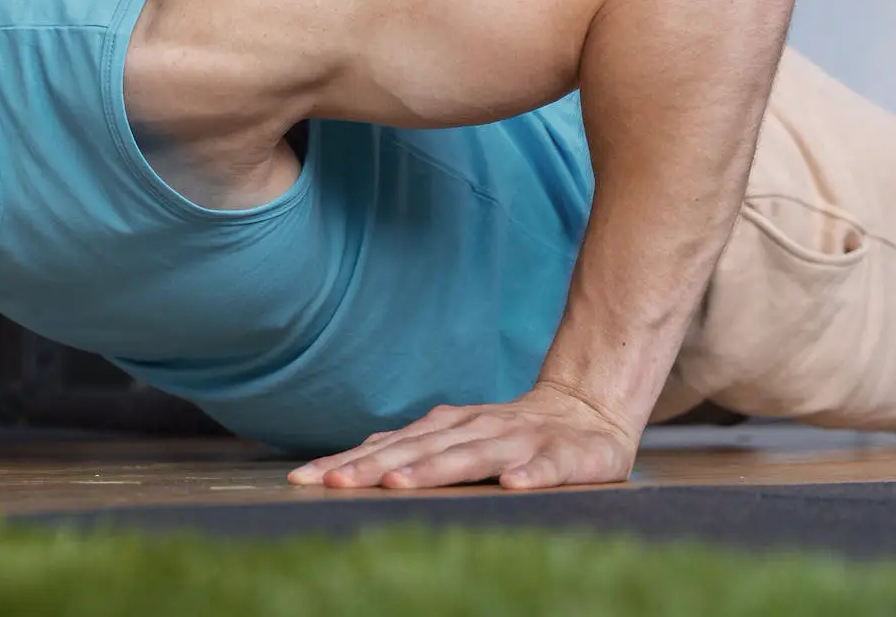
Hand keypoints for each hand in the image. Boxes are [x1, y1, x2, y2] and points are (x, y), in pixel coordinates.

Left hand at [286, 382, 639, 490]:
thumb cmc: (514, 434)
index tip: (307, 478)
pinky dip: (530, 474)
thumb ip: (415, 449)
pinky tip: (514, 484)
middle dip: (375, 467)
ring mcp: (519, 439)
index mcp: (448, 428)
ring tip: (401, 484)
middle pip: (419, 450)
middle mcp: (476, 429)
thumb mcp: (458, 437)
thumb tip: (352, 463)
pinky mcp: (564, 455)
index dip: (349, 462)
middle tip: (335, 484)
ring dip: (436, 469)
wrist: (588, 410)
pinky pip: (547, 466)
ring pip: (472, 456)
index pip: (390, 446)